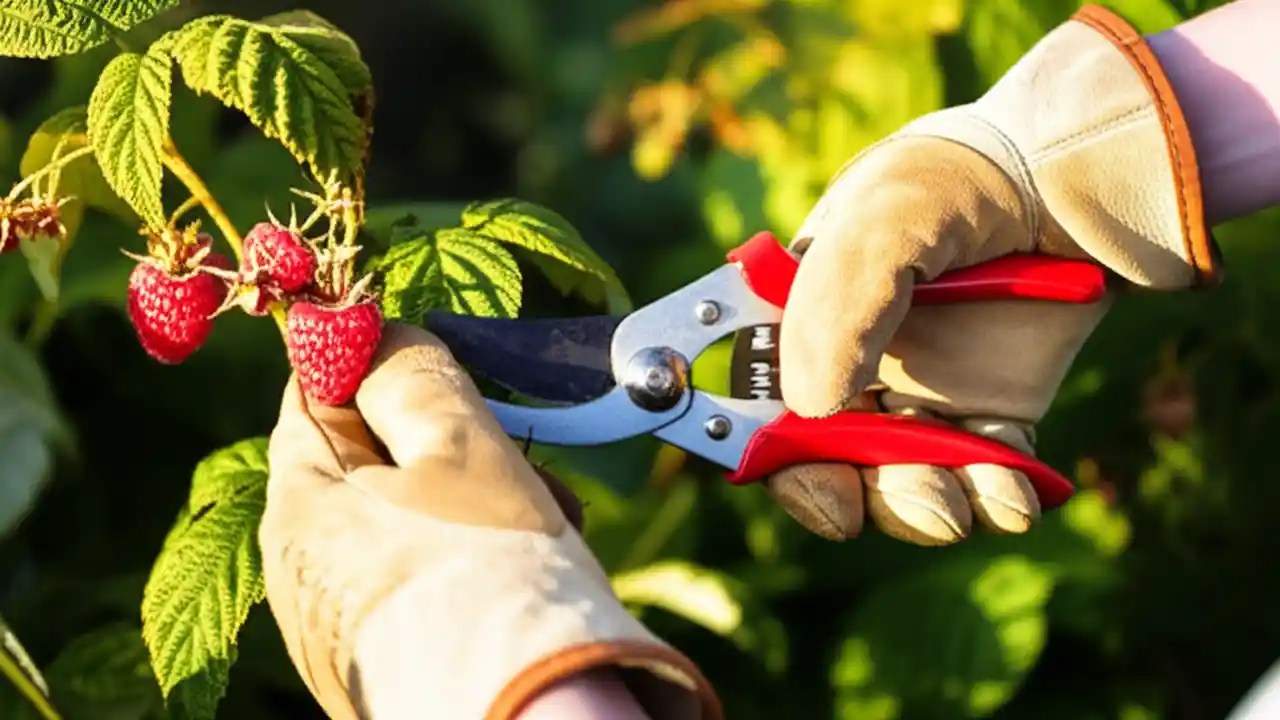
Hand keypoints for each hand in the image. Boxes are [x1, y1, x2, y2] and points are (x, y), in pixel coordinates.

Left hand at [259, 322, 719, 719]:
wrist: (527, 719)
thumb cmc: (490, 572)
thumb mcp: (458, 444)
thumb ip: (408, 373)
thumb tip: (366, 328)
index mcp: (299, 506)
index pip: (311, 397)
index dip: (372, 362)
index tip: (442, 360)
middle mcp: (299, 571)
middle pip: (369, 464)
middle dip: (448, 443)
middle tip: (522, 453)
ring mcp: (337, 625)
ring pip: (406, 523)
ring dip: (474, 502)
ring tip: (547, 518)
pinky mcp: (380, 663)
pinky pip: (420, 582)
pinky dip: (468, 562)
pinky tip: (523, 571)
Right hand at [764, 5, 1217, 544]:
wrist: (1063, 177)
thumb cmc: (949, 184)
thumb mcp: (882, 222)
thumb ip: (839, 307)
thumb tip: (813, 409)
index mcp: (804, 332)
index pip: (769, 415)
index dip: (785, 466)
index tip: (826, 495)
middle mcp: (854, 376)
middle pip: (836, 467)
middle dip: (864, 501)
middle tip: (896, 509)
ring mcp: (924, 400)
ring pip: (910, 485)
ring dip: (928, 509)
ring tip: (961, 505)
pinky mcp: (994, 414)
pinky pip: (988, 477)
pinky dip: (999, 500)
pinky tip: (1015, 499)